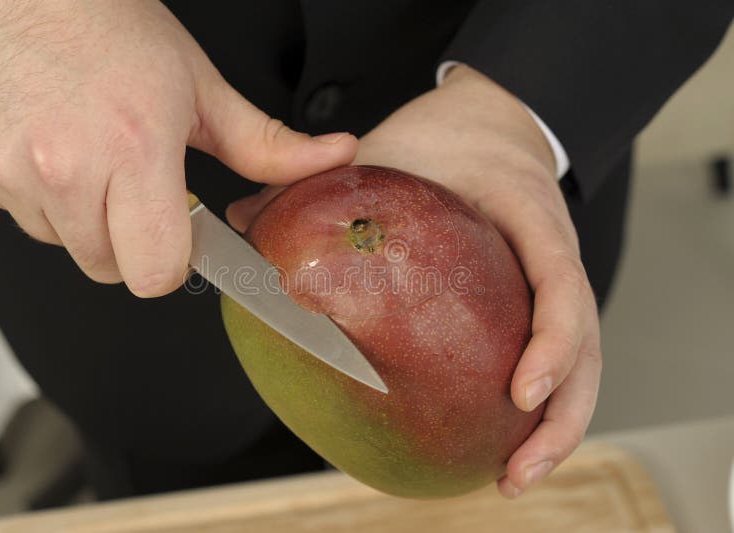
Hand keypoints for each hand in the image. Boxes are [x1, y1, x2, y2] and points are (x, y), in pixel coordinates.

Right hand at [0, 0, 356, 296]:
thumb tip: (336, 157)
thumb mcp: (200, 86)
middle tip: (131, 182)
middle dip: (129, 240)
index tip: (174, 230)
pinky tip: (49, 145)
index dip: (172, 261)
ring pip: (64, 245)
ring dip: (82, 217)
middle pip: (110, 268)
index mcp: (134, 150)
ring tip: (87, 154)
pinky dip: (40, 196)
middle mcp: (66, 169)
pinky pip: (21, 217)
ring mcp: (11, 170)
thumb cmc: (110, 28)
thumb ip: (268, 144)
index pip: (155, 274)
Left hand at [228, 64, 601, 497]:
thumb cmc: (444, 138)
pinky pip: (548, 356)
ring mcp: (549, 284)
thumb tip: (243, 215)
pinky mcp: (533, 301)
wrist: (487, 124)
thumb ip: (325, 178)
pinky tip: (495, 440)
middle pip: (586, 346)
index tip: (521, 391)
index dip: (552, 340)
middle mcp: (553, 258)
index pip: (560, 281)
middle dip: (560, 419)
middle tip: (513, 473)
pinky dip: (533, 404)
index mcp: (529, 216)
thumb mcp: (391, 148)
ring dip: (553, 430)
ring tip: (509, 479)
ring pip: (578, 366)